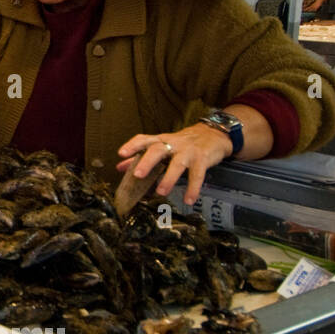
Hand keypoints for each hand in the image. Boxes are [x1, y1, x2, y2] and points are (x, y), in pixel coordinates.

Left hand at [117, 123, 231, 206]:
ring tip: (161, 191)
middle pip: (158, 150)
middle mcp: (173, 144)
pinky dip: (193, 188)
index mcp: (161, 140)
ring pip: (177, 164)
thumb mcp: (163, 145)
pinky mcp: (202, 159)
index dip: (132, 145)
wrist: (214, 134)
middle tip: (138, 174)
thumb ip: (141, 156)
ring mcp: (188, 151)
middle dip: (147, 162)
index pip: (144, 139)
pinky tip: (188, 199)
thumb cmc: (184, 143)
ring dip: (169, 178)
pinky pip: (197, 175)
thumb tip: (120, 167)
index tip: (121, 153)